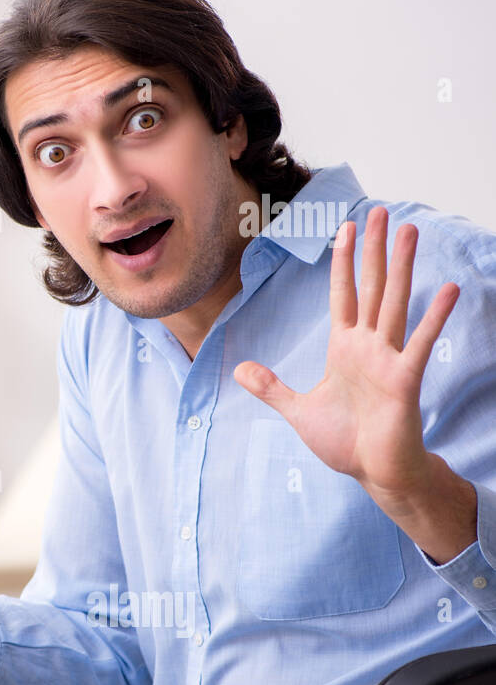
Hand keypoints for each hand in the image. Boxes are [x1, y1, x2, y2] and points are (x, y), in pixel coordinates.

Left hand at [233, 206, 459, 502]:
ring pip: (395, 303)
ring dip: (402, 267)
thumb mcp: (297, 410)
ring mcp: (389, 359)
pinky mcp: (406, 380)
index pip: (343, 294)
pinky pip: (421, 343)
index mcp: (345, 348)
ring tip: (409, 231)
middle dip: (373, 249)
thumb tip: (239, 370)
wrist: (374, 474)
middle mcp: (369, 346)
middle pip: (372, 287)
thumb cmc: (345, 442)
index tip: (344, 228)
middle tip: (381, 211)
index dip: (342, 262)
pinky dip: (434, 317)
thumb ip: (271, 387)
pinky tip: (446, 289)